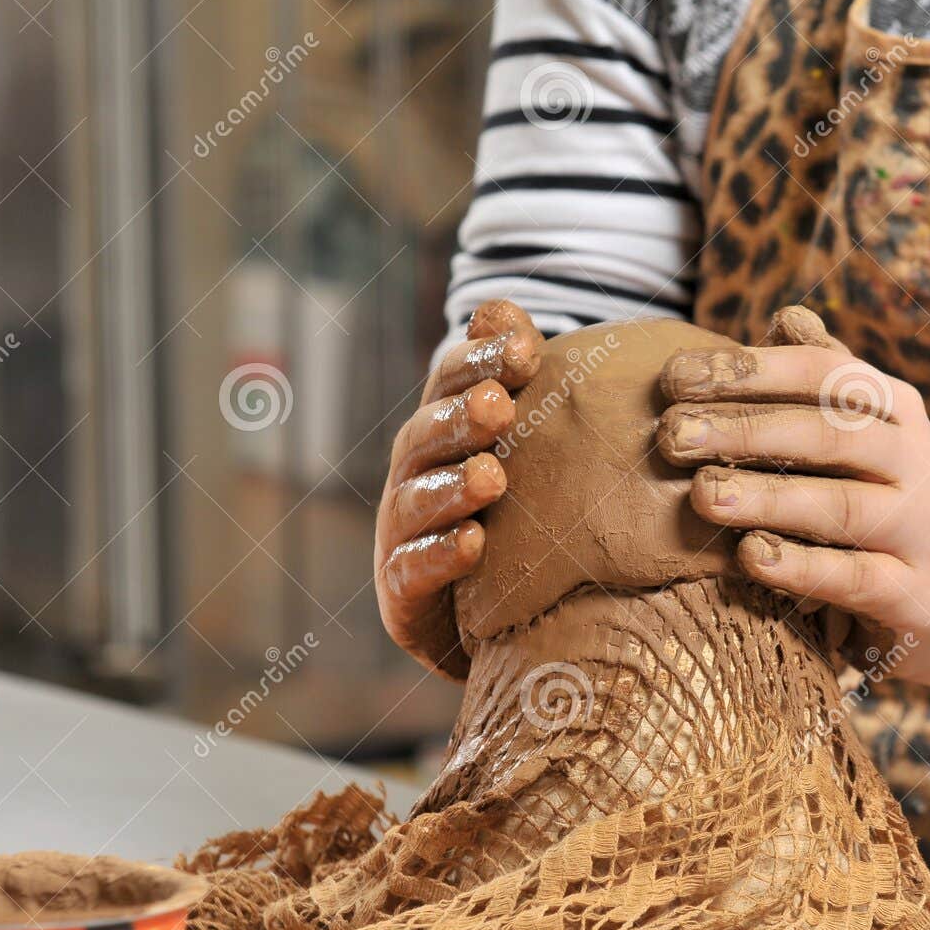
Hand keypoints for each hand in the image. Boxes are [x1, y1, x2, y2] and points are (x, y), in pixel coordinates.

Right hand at [375, 300, 541, 676]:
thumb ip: (509, 381)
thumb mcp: (516, 448)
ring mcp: (403, 533)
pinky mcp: (403, 594)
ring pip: (417, 501)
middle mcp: (414, 474)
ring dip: (452, 486)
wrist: (488, 622)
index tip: (525, 347)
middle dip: (462, 418)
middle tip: (501, 405)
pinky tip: (473, 544)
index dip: (480, 361)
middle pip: (429, 435)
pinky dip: (440, 555)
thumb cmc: (507, 515)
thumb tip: (500, 307)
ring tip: (492, 477)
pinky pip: (415, 570)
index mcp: (442, 431)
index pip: (452, 384)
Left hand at [656, 319, 929, 667]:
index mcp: (897, 409)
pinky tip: (750, 556)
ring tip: (703, 494)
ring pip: (843, 508)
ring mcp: (923, 531)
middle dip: (746, 431)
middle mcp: (918, 462)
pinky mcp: (918, 597)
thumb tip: (788, 317)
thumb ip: (819, 382)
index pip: (825, 373)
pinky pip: (856, 579)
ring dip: (769, 499)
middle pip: (831, 435)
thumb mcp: (854, 435)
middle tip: (672, 436)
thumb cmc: (871, 496)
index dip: (750, 371)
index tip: (674, 379)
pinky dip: (801, 568)